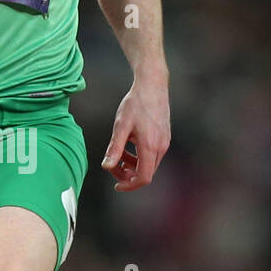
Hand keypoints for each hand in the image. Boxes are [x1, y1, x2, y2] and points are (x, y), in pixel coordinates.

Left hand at [101, 73, 170, 191]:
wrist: (152, 85)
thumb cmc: (135, 104)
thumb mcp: (121, 126)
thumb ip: (115, 148)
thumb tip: (106, 167)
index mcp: (149, 146)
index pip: (143, 178)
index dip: (129, 186)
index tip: (116, 186)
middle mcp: (160, 147)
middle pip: (146, 173)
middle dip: (128, 175)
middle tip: (112, 167)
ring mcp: (164, 142)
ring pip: (149, 164)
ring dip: (133, 165)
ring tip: (118, 156)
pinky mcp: (164, 137)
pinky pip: (152, 155)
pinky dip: (139, 156)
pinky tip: (128, 145)